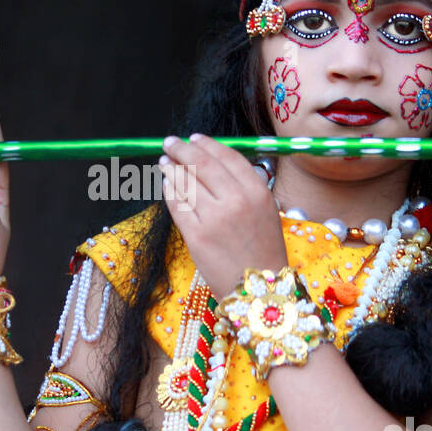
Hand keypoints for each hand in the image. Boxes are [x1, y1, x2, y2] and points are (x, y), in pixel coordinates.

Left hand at [156, 133, 287, 296]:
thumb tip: (214, 163)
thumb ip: (244, 187)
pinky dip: (169, 191)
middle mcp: (236, 200)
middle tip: (170, 143)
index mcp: (258, 191)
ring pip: (186, 183)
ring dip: (172, 168)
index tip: (194, 138)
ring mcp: (214, 218)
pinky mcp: (196, 236)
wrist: (259, 291)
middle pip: (202, 164)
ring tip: (164, 162)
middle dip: (182, 150)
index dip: (207, 144)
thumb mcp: (266, 211)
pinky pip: (177, 205)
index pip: (227, 157)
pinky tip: (166, 184)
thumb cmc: (263, 252)